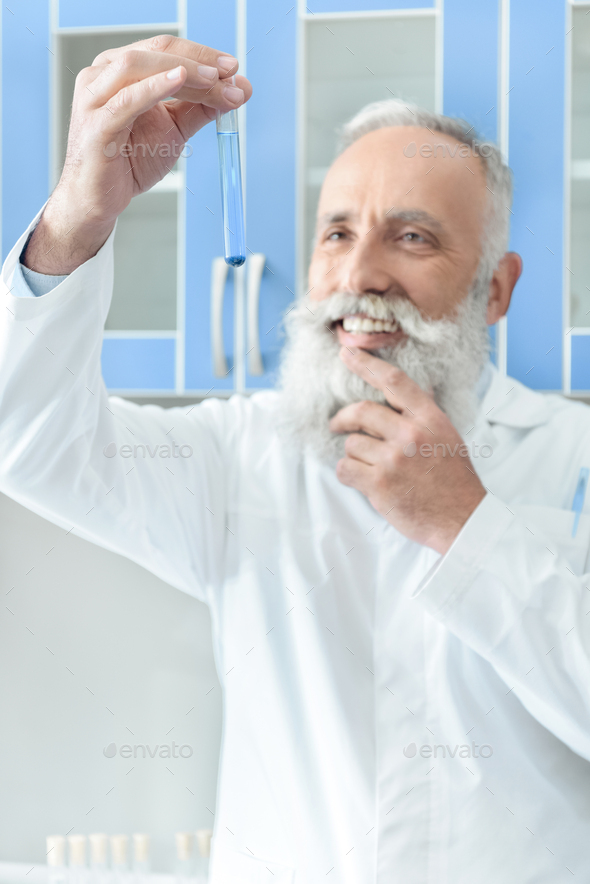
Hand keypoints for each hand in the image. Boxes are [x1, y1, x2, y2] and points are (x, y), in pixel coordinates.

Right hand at [23, 35, 251, 273]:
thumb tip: (240, 90)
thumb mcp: (175, 129)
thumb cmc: (129, 161)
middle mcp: (104, 74)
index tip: (235, 68)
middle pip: (156, 51)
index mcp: (122, 70)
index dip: (203, 55)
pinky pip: (127, 99)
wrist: (99, 199)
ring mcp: (96, 97)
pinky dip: (155, 87)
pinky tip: (179, 80)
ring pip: (140, 66)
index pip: (166, 49)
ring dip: (183, 70)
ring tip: (213, 80)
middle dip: (198, 61)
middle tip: (231, 73)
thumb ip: (202, 108)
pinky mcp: (97, 124)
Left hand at [329, 347, 485, 554]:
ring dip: (353, 455)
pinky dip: (348, 474)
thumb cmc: (454, 480)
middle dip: (343, 418)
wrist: (462, 520)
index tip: (348, 352)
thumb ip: (422, 416)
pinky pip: (345, 468)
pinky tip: (363, 480)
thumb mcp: (447, 437)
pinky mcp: (379, 484)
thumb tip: (400, 391)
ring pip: (351, 444)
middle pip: (362, 411)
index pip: (394, 381)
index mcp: (430, 419)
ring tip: (369, 467)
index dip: (366, 363)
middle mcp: (411, 435)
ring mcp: (394, 460)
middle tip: (337, 424)